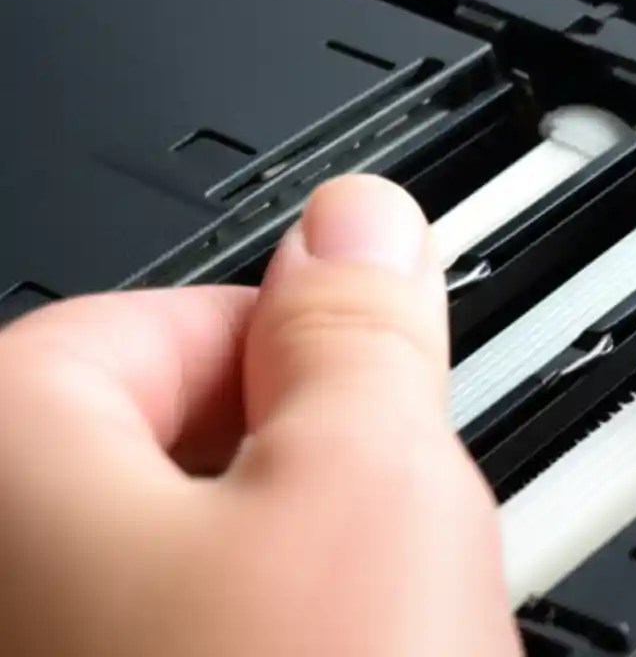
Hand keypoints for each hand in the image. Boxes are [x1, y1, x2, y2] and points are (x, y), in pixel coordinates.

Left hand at [0, 174, 518, 654]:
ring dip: (296, 563)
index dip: (281, 326)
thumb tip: (355, 231)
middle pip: (156, 453)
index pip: (130, 324)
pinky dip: (271, 637)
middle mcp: (6, 585)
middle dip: (296, 457)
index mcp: (6, 477)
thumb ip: (356, 331)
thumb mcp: (369, 489)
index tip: (367, 351)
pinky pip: (192, 642)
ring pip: (188, 568)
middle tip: (388, 509)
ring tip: (380, 620)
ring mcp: (48, 655)